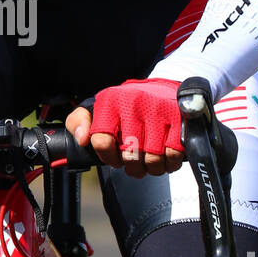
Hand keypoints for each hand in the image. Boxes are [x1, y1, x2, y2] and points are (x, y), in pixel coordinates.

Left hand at [66, 78, 183, 177]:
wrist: (160, 89)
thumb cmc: (125, 107)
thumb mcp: (97, 109)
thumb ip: (78, 122)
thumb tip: (82, 139)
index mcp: (110, 101)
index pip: (101, 141)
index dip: (108, 157)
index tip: (113, 157)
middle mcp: (133, 103)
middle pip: (130, 155)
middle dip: (132, 166)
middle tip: (134, 162)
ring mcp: (158, 110)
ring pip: (153, 158)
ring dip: (152, 167)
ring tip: (150, 161)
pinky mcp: (179, 118)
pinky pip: (174, 154)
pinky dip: (170, 162)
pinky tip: (166, 156)